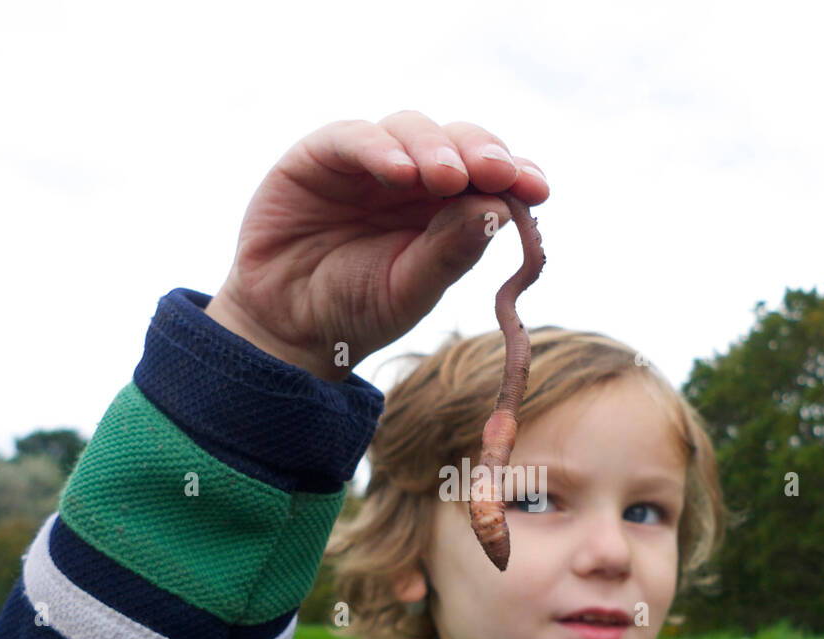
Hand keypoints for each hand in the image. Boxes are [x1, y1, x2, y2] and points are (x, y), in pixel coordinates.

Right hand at [205, 109, 548, 381]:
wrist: (287, 326)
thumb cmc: (355, 309)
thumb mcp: (411, 289)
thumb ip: (451, 251)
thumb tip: (498, 209)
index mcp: (447, 209)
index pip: (491, 176)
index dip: (516, 173)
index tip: (536, 189)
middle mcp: (414, 177)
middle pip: (459, 141)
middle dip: (482, 152)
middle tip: (498, 174)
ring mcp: (369, 161)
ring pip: (412, 128)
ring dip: (435, 148)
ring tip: (447, 177)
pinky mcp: (321, 155)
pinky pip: (355, 137)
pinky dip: (380, 149)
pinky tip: (399, 173)